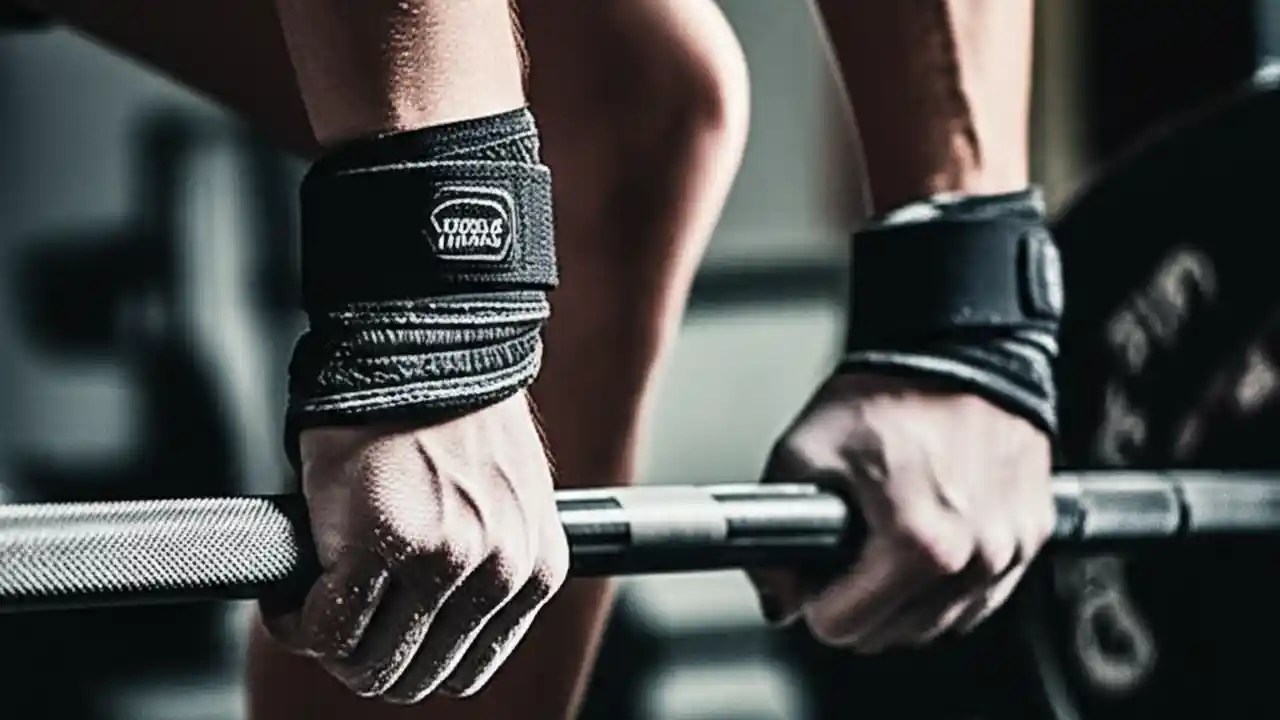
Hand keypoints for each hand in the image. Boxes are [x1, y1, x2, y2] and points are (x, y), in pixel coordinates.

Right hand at [263, 392, 568, 702]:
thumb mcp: (503, 500)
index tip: (378, 636)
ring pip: (370, 663)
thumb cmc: (451, 414)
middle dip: (366, 661)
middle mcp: (499, 572)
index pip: (467, 669)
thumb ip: (483, 563)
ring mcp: (444, 561)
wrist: (425, 345)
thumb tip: (429, 626)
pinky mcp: (381, 542)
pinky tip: (287, 597)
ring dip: (328, 646)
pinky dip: (294, 622)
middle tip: (333, 624)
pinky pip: (325, 627)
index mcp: (535, 569)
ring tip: (308, 607)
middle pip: (418, 676)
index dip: (412, 661)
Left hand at [749, 373, 1052, 651]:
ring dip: (904, 600)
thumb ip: (771, 531)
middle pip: (890, 634)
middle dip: (858, 601)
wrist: (958, 350)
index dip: (815, 598)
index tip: (815, 570)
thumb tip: (776, 593)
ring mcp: (1009, 552)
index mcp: (918, 545)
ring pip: (938, 625)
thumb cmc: (886, 396)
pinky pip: (982, 598)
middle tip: (846, 552)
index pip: (842, 627)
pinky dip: (949, 586)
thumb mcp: (802, 454)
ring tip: (884, 543)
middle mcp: (975, 558)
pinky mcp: (1032, 537)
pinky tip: (927, 544)